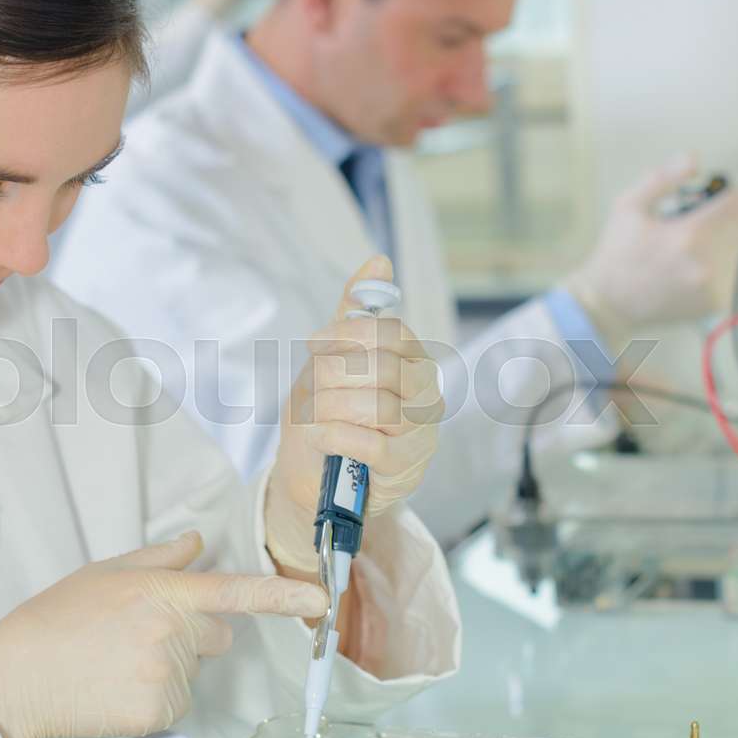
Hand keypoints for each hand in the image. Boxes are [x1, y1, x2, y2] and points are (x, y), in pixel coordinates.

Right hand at [0, 531, 326, 737]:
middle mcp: (173, 633)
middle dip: (193, 635)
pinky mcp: (158, 712)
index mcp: (164, 593)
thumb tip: (196, 541)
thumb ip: (160, 558)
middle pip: (218, 635)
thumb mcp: (105, 572)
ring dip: (169, 668)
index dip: (282, 596)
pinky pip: (177, 703)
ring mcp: (167, 675)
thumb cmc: (55, 618)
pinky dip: (154, 700)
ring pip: (195, 671)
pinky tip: (115, 688)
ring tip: (115, 662)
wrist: (17, 676)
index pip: (235, 592)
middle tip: (137, 634)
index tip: (321, 599)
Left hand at [265, 257, 443, 573]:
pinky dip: (337, 436)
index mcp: (414, 361)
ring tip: (313, 414)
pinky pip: (373, 445)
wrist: (313, 477)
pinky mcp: (404, 470)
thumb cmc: (331, 413)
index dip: (351, 333)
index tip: (316, 342)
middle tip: (311, 384)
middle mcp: (426, 395)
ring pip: (378, 406)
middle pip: (384, 367)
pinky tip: (322, 435)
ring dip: (331, 407)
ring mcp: (420, 434)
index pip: (395, 332)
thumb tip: (377, 260)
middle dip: (334, 373)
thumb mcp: (336, 358)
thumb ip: (356, 314)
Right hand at [565, 157, 737, 344]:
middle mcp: (705, 263)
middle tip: (692, 222)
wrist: (610, 303)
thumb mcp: (628, 206)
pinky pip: (731, 270)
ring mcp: (712, 286)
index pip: (735, 202)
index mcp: (687, 236)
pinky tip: (689, 267)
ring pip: (736, 247)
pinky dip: (717, 264)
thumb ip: (662, 178)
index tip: (707, 196)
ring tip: (686, 247)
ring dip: (720, 240)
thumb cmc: (617, 251)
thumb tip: (694, 158)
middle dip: (720, 216)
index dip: (724, 193)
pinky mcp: (715, 301)